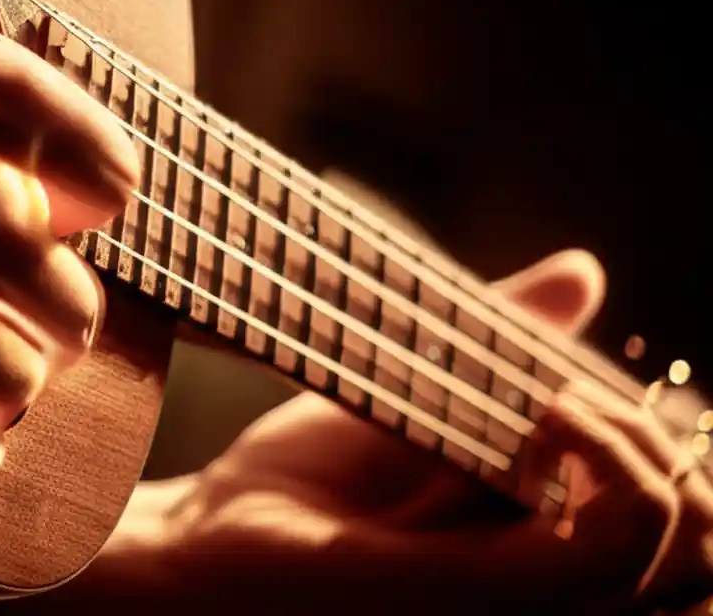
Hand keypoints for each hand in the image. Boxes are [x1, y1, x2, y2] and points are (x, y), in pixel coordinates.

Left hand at [55, 250, 711, 613]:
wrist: (193, 545)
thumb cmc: (291, 490)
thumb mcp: (412, 402)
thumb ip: (505, 347)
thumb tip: (586, 272)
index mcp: (546, 560)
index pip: (687, 531)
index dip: (680, 451)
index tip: (589, 390)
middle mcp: (553, 596)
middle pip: (710, 557)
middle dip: (684, 461)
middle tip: (579, 404)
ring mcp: (530, 613)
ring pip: (696, 556)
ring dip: (651, 451)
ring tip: (552, 402)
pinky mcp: (489, 604)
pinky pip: (619, 545)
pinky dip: (609, 458)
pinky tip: (539, 409)